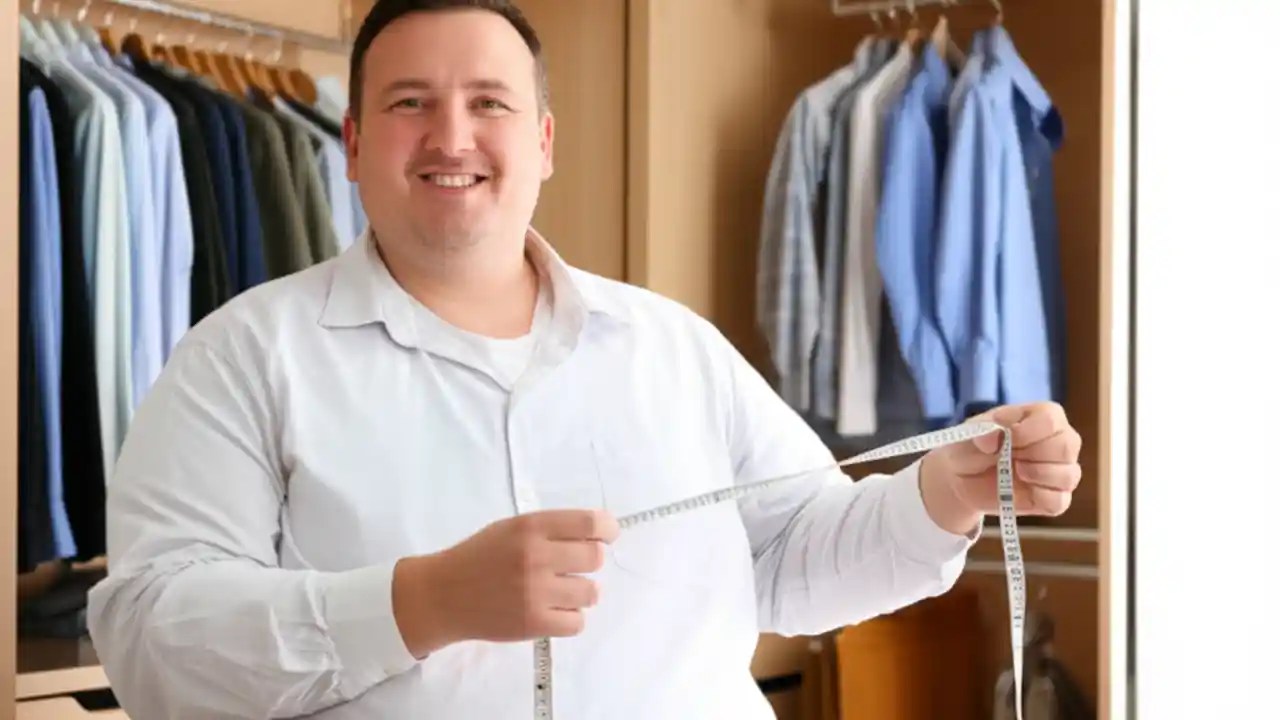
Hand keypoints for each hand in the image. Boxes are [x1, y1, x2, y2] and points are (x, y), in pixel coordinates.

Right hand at [392, 509, 620, 657]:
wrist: (442, 595)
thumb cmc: (479, 557)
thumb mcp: (511, 528)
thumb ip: (550, 529)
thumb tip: (597, 534)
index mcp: (531, 527)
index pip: (589, 523)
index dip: (607, 529)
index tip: (608, 536)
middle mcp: (536, 556)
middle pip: (595, 558)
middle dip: (589, 563)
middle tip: (573, 568)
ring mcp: (536, 592)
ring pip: (591, 592)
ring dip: (581, 593)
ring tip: (561, 592)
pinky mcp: (533, 623)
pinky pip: (577, 622)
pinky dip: (570, 618)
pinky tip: (553, 612)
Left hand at [919, 402, 1082, 534]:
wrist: (962, 477)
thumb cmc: (972, 446)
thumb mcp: (969, 433)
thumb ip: (982, 431)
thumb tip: (995, 438)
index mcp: (1042, 416)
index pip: (1051, 419)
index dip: (1026, 431)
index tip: (1002, 439)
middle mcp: (1060, 440)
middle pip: (1066, 446)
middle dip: (1032, 454)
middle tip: (1008, 456)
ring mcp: (1061, 471)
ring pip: (1068, 475)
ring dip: (1036, 475)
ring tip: (1013, 471)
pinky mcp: (1055, 498)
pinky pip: (1059, 501)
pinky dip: (1037, 497)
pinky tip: (1018, 490)